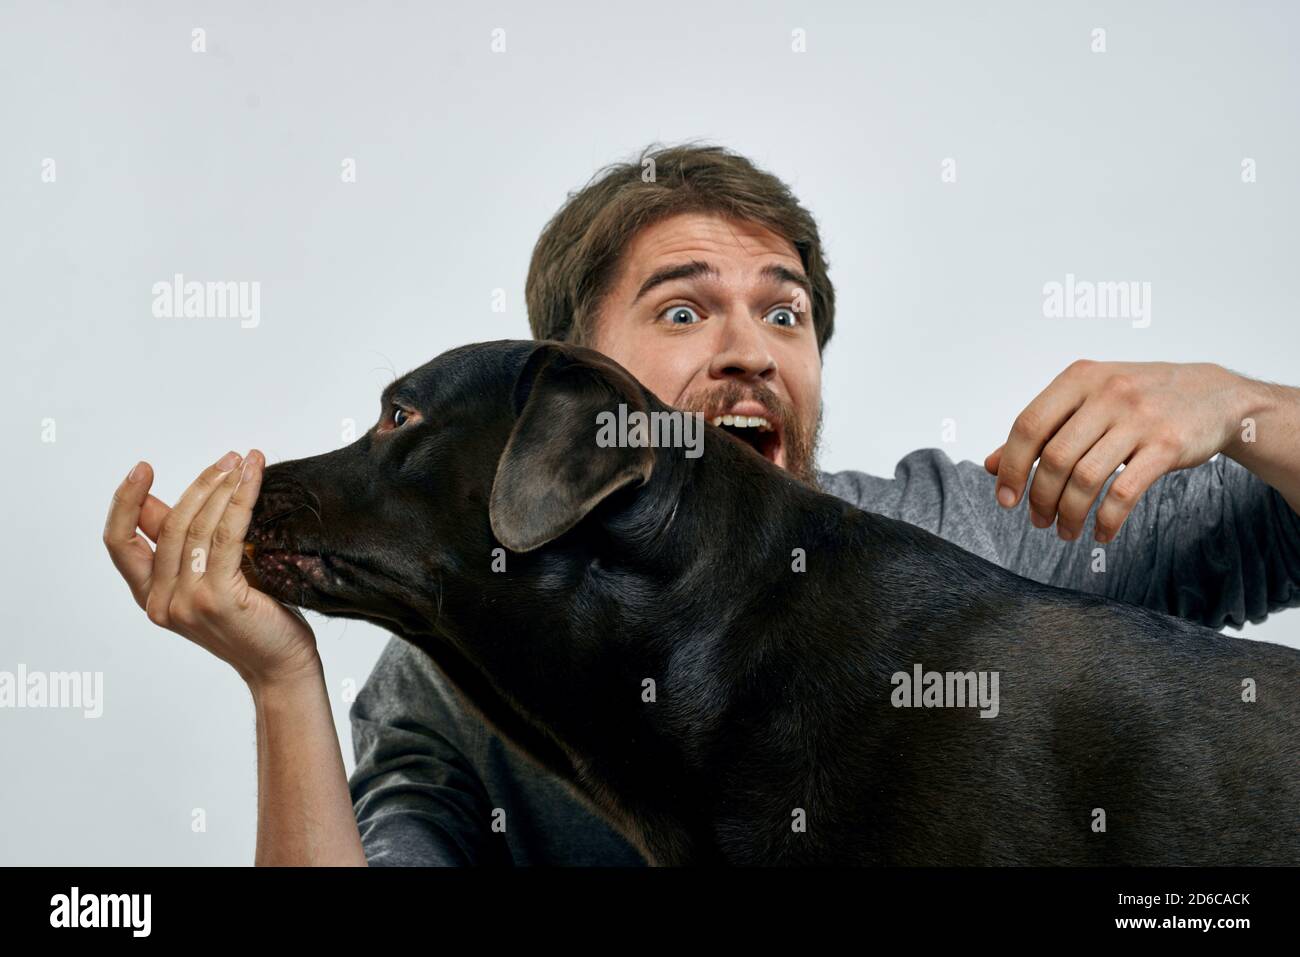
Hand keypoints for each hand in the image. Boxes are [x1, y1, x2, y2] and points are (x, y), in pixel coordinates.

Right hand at [103, 449, 318, 686]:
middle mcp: (161, 602)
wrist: (280, 666)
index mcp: (150, 597)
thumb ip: (186, 547)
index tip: (141, 469)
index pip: (119, 542)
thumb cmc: (253, 621)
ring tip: (244, 463)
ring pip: (196, 527)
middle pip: (167, 526)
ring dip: (222, 487)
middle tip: (227, 459)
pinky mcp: (219, 597)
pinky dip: (239, 501)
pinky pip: (227, 536)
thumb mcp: (208, 581)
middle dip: (199, 485)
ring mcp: (188, 602)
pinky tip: (252, 481)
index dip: (125, 501)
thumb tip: (176, 500)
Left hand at [983, 360, 1244, 542]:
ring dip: (1070, 513)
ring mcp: (1139, 418)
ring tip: (1065, 531)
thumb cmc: (1140, 399)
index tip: (1005, 499)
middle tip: (1038, 521)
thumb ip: (1042, 429)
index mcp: (1079, 378)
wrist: (1216, 394)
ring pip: (1086, 478)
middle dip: (1040, 498)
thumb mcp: (1088, 400)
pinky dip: (1107, 519)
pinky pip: (1125, 491)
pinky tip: (1100, 532)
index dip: (1010, 467)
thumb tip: (990, 465)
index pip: (1028, 425)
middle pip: (1054, 458)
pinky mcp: (1168, 445)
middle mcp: (1107, 393)